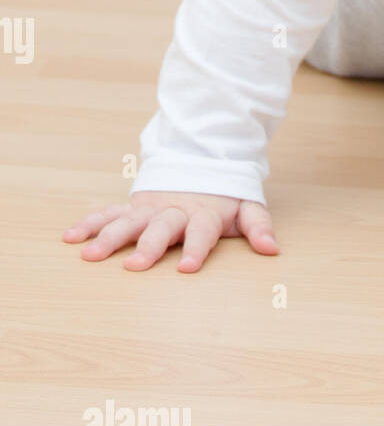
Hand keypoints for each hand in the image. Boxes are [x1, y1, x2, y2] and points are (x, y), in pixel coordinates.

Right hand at [62, 191, 277, 271]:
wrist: (205, 157)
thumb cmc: (226, 194)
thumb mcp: (247, 205)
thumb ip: (258, 226)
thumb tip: (272, 249)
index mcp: (204, 214)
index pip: (202, 233)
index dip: (196, 249)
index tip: (187, 268)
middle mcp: (175, 210)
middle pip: (161, 228)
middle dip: (148, 246)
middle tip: (134, 266)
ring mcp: (152, 207)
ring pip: (128, 221)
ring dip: (109, 237)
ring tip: (88, 256)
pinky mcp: (134, 205)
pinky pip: (108, 213)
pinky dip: (90, 223)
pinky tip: (70, 237)